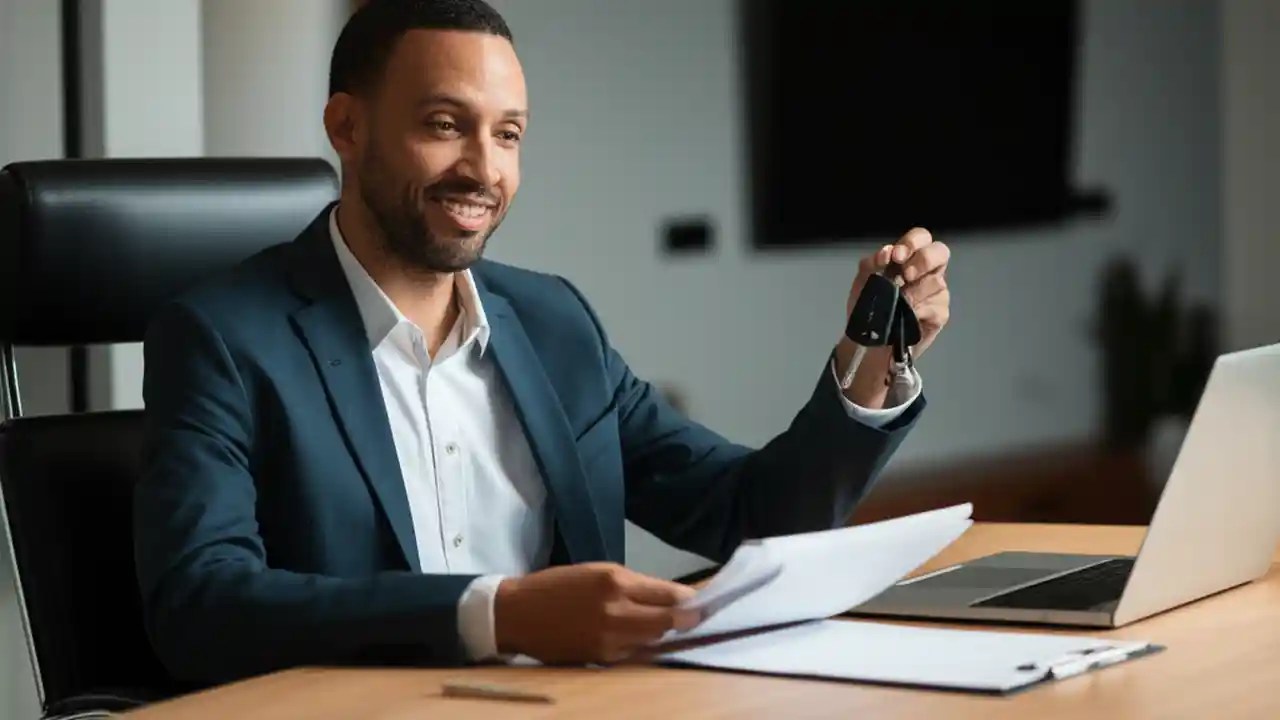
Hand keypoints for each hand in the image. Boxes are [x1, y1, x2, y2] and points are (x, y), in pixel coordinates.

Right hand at [493, 563, 701, 663]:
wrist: (516, 613)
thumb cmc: (558, 586)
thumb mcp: (598, 572)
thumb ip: (635, 586)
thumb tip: (672, 598)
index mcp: (616, 582)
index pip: (670, 595)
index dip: (692, 602)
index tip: (706, 603)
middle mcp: (616, 612)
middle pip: (668, 622)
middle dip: (686, 621)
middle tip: (699, 619)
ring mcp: (609, 639)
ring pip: (653, 641)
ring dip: (663, 635)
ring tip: (671, 628)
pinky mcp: (600, 659)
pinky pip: (633, 653)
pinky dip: (641, 646)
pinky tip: (641, 638)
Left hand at [845, 227, 950, 357]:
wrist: (867, 340)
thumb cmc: (868, 305)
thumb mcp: (863, 280)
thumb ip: (873, 262)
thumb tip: (887, 252)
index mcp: (909, 258)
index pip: (921, 237)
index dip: (912, 242)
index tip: (896, 256)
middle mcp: (927, 271)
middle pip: (941, 252)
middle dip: (923, 260)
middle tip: (906, 275)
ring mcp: (937, 292)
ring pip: (935, 282)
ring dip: (913, 292)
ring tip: (897, 303)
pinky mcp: (940, 314)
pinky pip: (934, 307)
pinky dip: (916, 312)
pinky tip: (905, 317)